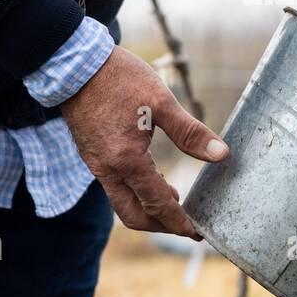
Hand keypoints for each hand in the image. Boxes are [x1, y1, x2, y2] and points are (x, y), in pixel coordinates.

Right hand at [61, 46, 226, 237]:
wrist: (74, 64)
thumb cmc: (119, 78)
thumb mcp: (161, 101)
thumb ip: (191, 132)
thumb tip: (221, 154)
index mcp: (127, 160)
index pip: (158, 204)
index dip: (180, 222)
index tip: (198, 232)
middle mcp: (108, 169)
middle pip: (135, 216)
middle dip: (161, 225)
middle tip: (186, 224)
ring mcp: (96, 164)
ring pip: (122, 203)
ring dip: (148, 208)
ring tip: (174, 199)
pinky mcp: (91, 155)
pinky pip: (114, 186)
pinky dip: (135, 192)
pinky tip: (152, 177)